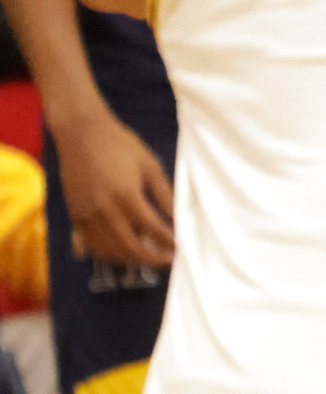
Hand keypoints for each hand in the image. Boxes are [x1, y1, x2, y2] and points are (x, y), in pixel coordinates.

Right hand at [51, 107, 172, 266]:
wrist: (81, 133)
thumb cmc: (121, 145)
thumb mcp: (149, 165)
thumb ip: (165, 193)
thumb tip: (180, 216)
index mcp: (126, 196)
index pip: (153, 228)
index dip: (169, 241)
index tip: (182, 246)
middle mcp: (104, 210)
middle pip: (130, 247)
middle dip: (152, 258)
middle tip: (168, 260)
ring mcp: (86, 215)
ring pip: (109, 250)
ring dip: (131, 259)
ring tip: (149, 257)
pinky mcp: (75, 215)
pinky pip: (91, 244)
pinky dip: (108, 252)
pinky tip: (123, 251)